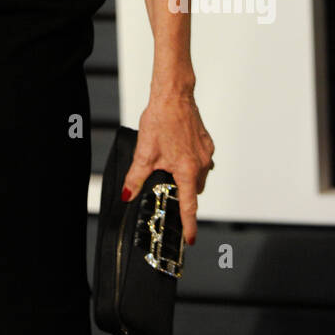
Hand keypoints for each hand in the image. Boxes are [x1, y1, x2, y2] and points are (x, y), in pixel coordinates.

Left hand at [121, 91, 214, 246]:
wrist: (173, 95)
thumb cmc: (161, 119)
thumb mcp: (144, 151)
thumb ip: (136, 177)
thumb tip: (128, 194)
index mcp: (186, 170)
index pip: (189, 206)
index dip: (188, 225)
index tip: (190, 239)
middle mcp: (200, 163)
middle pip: (194, 190)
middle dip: (183, 194)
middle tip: (168, 188)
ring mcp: (206, 152)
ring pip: (198, 176)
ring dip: (187, 177)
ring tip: (169, 164)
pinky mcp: (207, 143)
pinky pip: (201, 161)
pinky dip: (191, 163)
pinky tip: (177, 151)